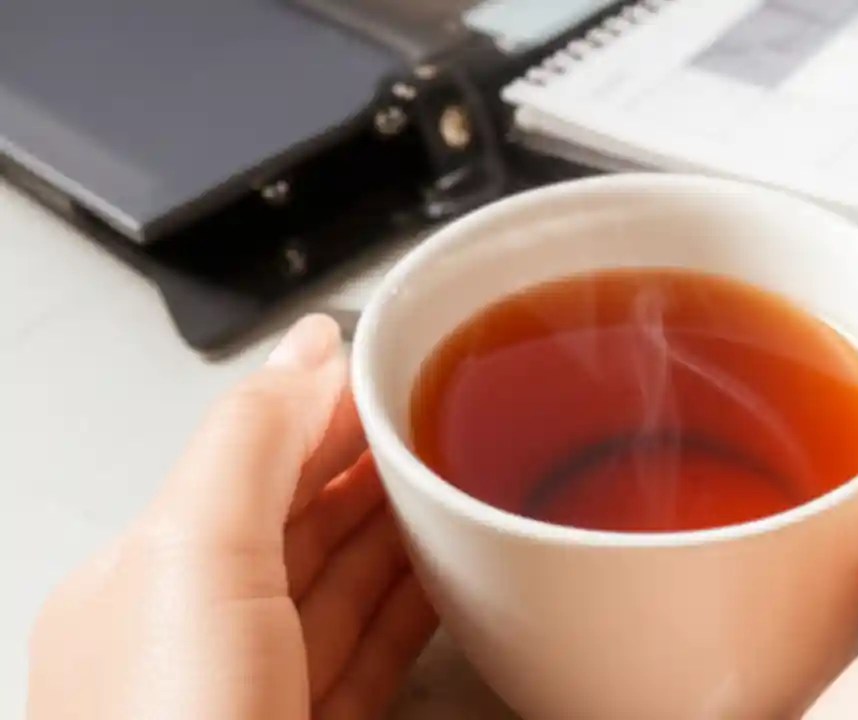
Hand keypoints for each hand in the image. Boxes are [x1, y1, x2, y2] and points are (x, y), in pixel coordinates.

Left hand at [28, 316, 436, 719]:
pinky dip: (415, 608)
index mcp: (144, 579)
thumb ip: (252, 443)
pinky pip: (373, 652)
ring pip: (339, 587)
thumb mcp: (198, 557)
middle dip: (372, 466)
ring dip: (401, 532)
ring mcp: (258, 689)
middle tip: (440, 423)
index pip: (248, 464)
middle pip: (299, 522)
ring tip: (456, 486)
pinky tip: (449, 578)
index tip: (394, 371)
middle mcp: (197, 635)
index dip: (324, 411)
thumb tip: (308, 349)